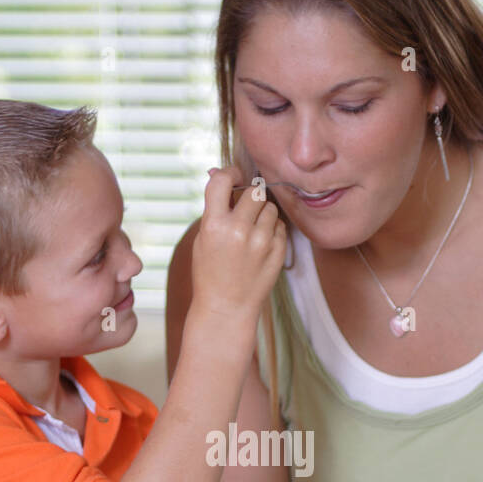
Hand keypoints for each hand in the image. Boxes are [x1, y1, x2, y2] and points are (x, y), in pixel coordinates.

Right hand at [190, 166, 286, 323]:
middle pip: (254, 191)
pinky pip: (279, 226)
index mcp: (214, 225)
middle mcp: (238, 231)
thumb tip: (218, 172)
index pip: (223, 180)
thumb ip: (213, 207)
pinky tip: (260, 246)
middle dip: (250, 196)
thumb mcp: (203, 238)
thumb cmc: (210, 272)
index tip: (233, 177)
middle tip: (245, 209)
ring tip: (252, 232)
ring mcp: (261, 242)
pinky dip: (272, 230)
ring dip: (262, 213)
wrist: (226, 308)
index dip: (229, 173)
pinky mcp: (278, 252)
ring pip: (270, 207)